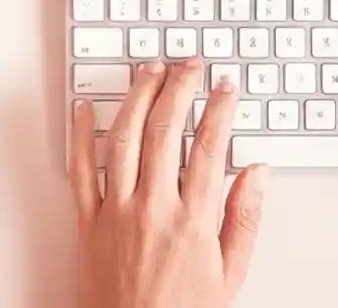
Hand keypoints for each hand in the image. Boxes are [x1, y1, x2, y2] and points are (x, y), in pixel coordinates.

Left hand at [70, 59, 267, 307]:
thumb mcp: (231, 273)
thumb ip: (245, 219)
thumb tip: (257, 173)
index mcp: (192, 221)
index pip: (209, 148)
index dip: (220, 109)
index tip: (226, 87)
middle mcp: (152, 210)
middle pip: (165, 131)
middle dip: (180, 88)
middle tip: (191, 64)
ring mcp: (115, 213)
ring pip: (123, 139)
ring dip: (137, 97)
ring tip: (149, 70)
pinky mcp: (87, 224)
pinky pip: (80, 170)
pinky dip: (81, 135)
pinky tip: (85, 109)